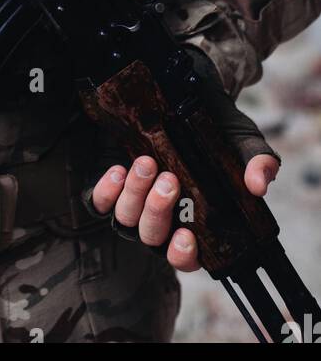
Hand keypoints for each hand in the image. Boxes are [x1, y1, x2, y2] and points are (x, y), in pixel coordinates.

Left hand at [88, 151, 280, 270]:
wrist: (187, 102)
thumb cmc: (218, 133)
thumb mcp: (243, 144)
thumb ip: (257, 162)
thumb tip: (259, 183)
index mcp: (196, 224)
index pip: (186, 258)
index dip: (183, 254)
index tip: (187, 236)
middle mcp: (163, 222)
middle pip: (152, 236)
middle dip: (158, 211)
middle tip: (169, 181)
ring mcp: (136, 206)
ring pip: (127, 219)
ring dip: (135, 195)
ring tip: (146, 164)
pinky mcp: (114, 188)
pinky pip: (100, 203)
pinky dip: (107, 192)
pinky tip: (119, 171)